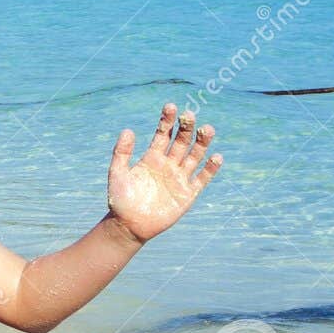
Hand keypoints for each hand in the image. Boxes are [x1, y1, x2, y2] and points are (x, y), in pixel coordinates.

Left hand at [106, 102, 222, 242]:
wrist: (128, 225)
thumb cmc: (119, 200)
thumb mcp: (117, 173)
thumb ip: (121, 153)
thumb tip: (127, 130)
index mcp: (152, 157)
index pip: (163, 133)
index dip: (167, 120)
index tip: (171, 106)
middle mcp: (168, 164)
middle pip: (181, 142)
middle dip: (186, 128)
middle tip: (190, 115)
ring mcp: (179, 178)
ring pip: (194, 156)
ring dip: (202, 143)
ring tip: (207, 129)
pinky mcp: (188, 194)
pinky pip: (202, 179)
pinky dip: (210, 169)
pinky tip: (216, 157)